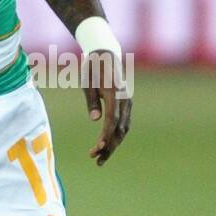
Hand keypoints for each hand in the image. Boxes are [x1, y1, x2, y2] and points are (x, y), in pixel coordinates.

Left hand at [82, 49, 131, 165]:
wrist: (106, 55)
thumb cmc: (92, 69)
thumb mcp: (87, 83)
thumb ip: (92, 101)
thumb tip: (95, 120)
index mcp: (115, 93)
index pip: (112, 119)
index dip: (106, 135)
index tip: (98, 148)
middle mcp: (125, 99)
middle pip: (120, 128)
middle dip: (109, 146)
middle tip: (96, 160)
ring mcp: (128, 102)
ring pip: (124, 128)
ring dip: (113, 144)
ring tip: (100, 158)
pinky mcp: (127, 104)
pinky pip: (124, 124)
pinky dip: (116, 136)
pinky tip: (107, 146)